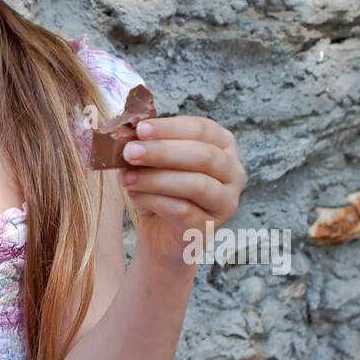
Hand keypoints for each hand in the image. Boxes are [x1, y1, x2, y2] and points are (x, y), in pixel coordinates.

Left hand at [119, 115, 246, 271]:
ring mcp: (226, 202)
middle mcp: (233, 172)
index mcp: (223, 145)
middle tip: (130, 152)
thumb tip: (127, 133)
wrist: (159, 232)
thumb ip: (147, 144)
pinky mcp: (210, 227)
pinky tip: (135, 196)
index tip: (140, 128)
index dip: (171, 127)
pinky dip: (156, 201)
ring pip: (197, 185)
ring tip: (127, 178)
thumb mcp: (153, 161)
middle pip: (204, 156)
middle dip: (163, 152)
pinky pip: (184, 211)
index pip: (202, 128)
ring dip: (156, 179)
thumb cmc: (159, 187)